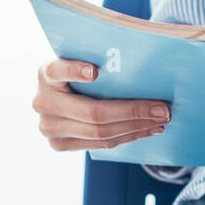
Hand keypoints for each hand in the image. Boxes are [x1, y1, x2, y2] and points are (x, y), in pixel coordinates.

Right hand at [32, 59, 171, 151]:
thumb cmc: (81, 72)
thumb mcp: (82, 60)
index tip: (96, 72)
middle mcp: (42, 101)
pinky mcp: (58, 144)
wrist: (60, 95)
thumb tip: (145, 62)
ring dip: (136, 127)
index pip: (58, 70)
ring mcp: (48, 127)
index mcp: (46, 73)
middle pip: (93, 112)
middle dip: (133, 111)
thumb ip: (100, 60)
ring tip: (161, 120)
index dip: (76, 71)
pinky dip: (128, 136)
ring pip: (100, 133)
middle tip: (162, 109)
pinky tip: (148, 129)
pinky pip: (100, 144)